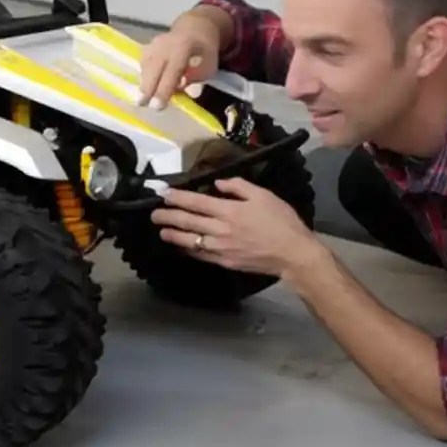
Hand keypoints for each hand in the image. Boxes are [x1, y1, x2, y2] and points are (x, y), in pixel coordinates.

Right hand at [138, 11, 221, 108]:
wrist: (194, 28)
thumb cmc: (204, 51)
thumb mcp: (209, 66)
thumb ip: (197, 78)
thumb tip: (186, 90)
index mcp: (183, 47)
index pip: (171, 71)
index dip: (163, 90)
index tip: (158, 106)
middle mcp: (165, 44)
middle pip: (153, 68)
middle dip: (147, 88)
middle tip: (142, 104)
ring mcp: (154, 44)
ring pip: (145, 66)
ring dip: (143, 83)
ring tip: (142, 99)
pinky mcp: (148, 46)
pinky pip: (143, 64)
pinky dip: (143, 75)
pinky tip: (145, 86)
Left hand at [150, 177, 320, 276]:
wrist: (293, 254)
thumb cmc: (281, 221)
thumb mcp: (263, 195)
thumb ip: (238, 187)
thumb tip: (217, 184)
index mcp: (229, 210)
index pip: (196, 202)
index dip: (177, 197)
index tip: (164, 194)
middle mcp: (220, 229)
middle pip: (187, 221)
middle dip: (168, 216)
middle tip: (153, 213)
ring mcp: (220, 248)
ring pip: (190, 240)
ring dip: (173, 235)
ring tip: (161, 231)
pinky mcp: (224, 262)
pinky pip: (201, 255)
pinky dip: (189, 250)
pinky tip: (181, 247)